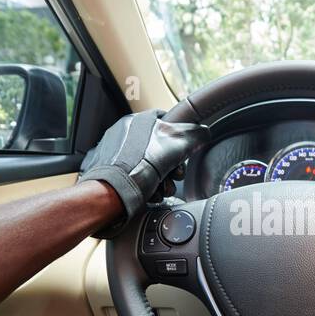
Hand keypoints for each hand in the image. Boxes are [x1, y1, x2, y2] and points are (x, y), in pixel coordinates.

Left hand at [79, 110, 208, 236]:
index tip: (184, 153)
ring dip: (161, 179)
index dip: (179, 139)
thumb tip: (205, 133)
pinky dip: (146, 187)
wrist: (115, 191)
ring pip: (148, 166)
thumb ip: (196, 135)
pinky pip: (135, 177)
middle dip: (171, 166)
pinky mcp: (109, 173)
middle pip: (159, 149)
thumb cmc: (141, 166)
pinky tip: (150, 193)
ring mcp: (113, 154)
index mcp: (137, 122)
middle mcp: (122, 135)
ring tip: (162, 188)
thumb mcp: (179, 144)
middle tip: (174, 175)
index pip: (165, 123)